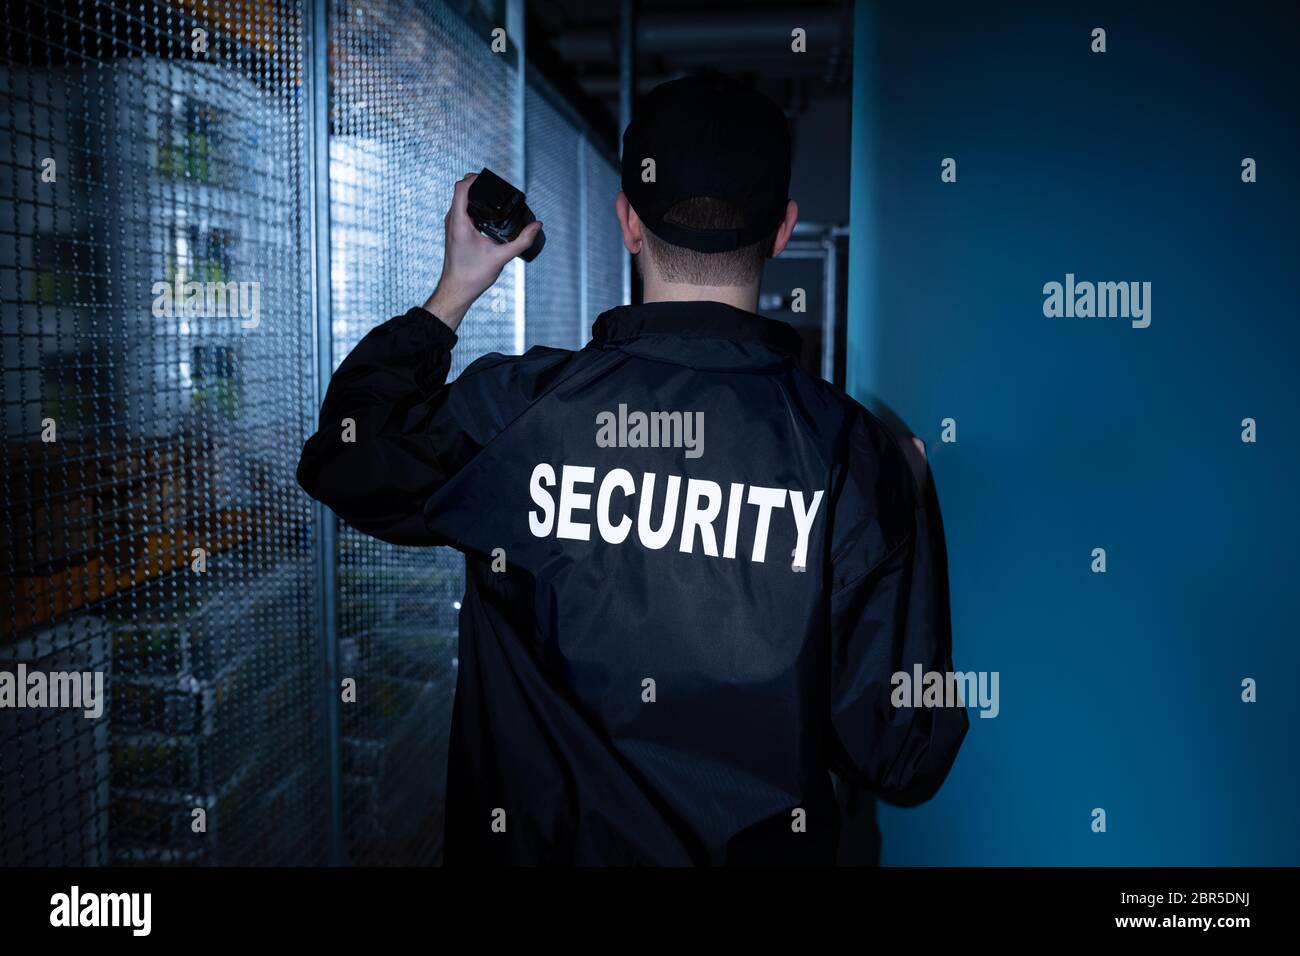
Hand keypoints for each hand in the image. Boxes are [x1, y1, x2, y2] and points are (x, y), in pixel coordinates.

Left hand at [422, 171, 543, 330]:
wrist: (457, 290)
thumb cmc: (472, 276)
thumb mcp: (501, 257)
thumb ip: (522, 241)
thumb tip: (537, 226)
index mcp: (459, 222)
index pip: (461, 187)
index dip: (476, 178)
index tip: (492, 179)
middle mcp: (452, 220)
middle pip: (461, 189)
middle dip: (479, 183)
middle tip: (497, 186)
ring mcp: (452, 224)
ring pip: (461, 198)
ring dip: (476, 194)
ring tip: (494, 196)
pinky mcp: (455, 230)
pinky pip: (462, 209)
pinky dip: (474, 205)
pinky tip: (488, 212)